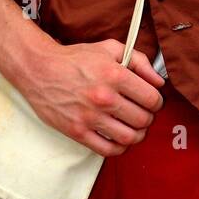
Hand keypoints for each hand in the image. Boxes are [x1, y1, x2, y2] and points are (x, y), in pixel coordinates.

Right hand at [21, 38, 164, 156]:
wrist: (39, 69)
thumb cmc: (76, 58)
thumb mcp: (109, 48)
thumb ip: (139, 60)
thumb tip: (159, 81)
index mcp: (115, 75)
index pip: (152, 99)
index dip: (156, 102)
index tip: (151, 101)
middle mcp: (104, 97)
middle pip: (143, 120)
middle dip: (148, 118)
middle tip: (142, 114)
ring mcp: (90, 117)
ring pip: (129, 137)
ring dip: (137, 135)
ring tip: (133, 127)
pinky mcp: (77, 132)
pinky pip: (108, 150)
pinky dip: (119, 147)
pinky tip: (118, 138)